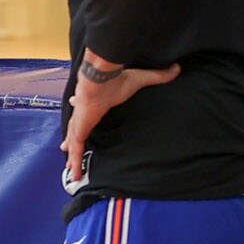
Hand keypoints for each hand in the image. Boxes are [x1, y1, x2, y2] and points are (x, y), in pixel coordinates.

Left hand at [63, 51, 180, 187]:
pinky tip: (75, 174)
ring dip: (73, 156)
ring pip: (75, 143)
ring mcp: (80, 122)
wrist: (101, 78)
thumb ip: (157, 76)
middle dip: (72, 139)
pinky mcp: (80, 130)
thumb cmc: (116, 79)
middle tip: (67, 147)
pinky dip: (76, 162)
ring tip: (72, 170)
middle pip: (76, 129)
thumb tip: (176, 68)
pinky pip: (77, 149)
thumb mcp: (140, 79)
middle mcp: (84, 113)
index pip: (86, 110)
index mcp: (94, 102)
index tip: (81, 116)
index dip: (83, 115)